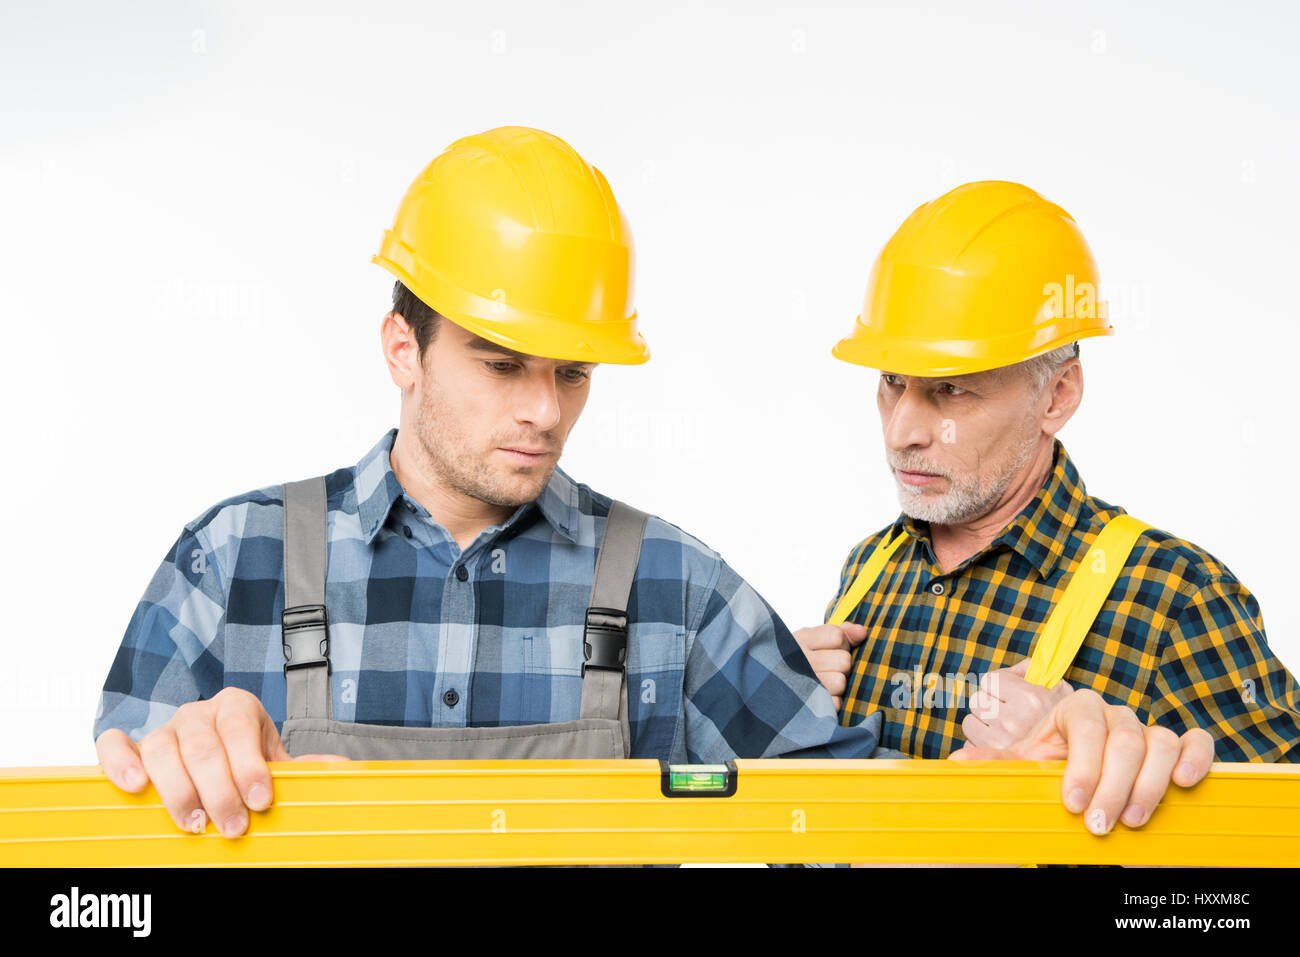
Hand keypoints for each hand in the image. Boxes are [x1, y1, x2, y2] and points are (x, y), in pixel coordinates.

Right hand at [95, 687, 347, 837]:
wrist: (219, 760)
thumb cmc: (248, 764)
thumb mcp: (277, 762)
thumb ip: (304, 767)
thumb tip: (339, 768)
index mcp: (238, 707)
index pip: (242, 728)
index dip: (250, 764)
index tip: (261, 800)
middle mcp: (198, 712)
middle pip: (203, 745)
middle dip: (219, 790)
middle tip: (231, 827)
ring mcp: (163, 728)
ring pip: (162, 749)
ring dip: (177, 789)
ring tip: (194, 824)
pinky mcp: (132, 747)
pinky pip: (114, 745)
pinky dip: (120, 762)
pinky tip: (136, 788)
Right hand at [793, 623, 866, 709]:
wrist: (768, 690)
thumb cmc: (797, 660)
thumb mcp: (813, 640)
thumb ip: (840, 632)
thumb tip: (862, 632)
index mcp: (799, 640)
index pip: (837, 636)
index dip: (841, 642)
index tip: (831, 648)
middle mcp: (797, 661)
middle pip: (844, 660)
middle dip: (840, 664)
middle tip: (827, 668)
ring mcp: (801, 685)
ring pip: (840, 682)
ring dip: (836, 684)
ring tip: (823, 683)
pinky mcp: (807, 707)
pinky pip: (835, 703)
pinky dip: (832, 702)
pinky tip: (821, 697)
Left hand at [950, 688, 1214, 833]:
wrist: (1076, 781)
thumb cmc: (1047, 770)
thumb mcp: (1020, 766)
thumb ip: (996, 762)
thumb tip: (959, 761)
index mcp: (1074, 710)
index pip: (1085, 725)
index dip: (1083, 764)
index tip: (1073, 803)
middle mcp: (1113, 715)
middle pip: (1126, 739)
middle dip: (1113, 785)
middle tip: (1099, 826)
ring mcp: (1146, 730)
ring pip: (1161, 742)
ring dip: (1150, 784)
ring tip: (1132, 820)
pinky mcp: (1175, 748)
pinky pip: (1194, 742)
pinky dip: (1195, 757)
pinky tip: (1183, 783)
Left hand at [962, 657, 1072, 748]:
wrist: (1080, 759)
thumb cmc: (1067, 721)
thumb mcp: (1059, 690)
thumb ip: (1033, 671)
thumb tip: (1013, 668)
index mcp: (1030, 699)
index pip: (989, 680)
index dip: (997, 684)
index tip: (1007, 691)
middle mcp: (1014, 719)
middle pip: (977, 700)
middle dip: (989, 703)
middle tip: (1005, 710)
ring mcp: (1003, 742)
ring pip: (970, 722)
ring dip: (982, 723)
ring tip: (1002, 727)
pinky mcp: (995, 761)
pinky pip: (971, 744)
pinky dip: (981, 743)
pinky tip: (1000, 743)